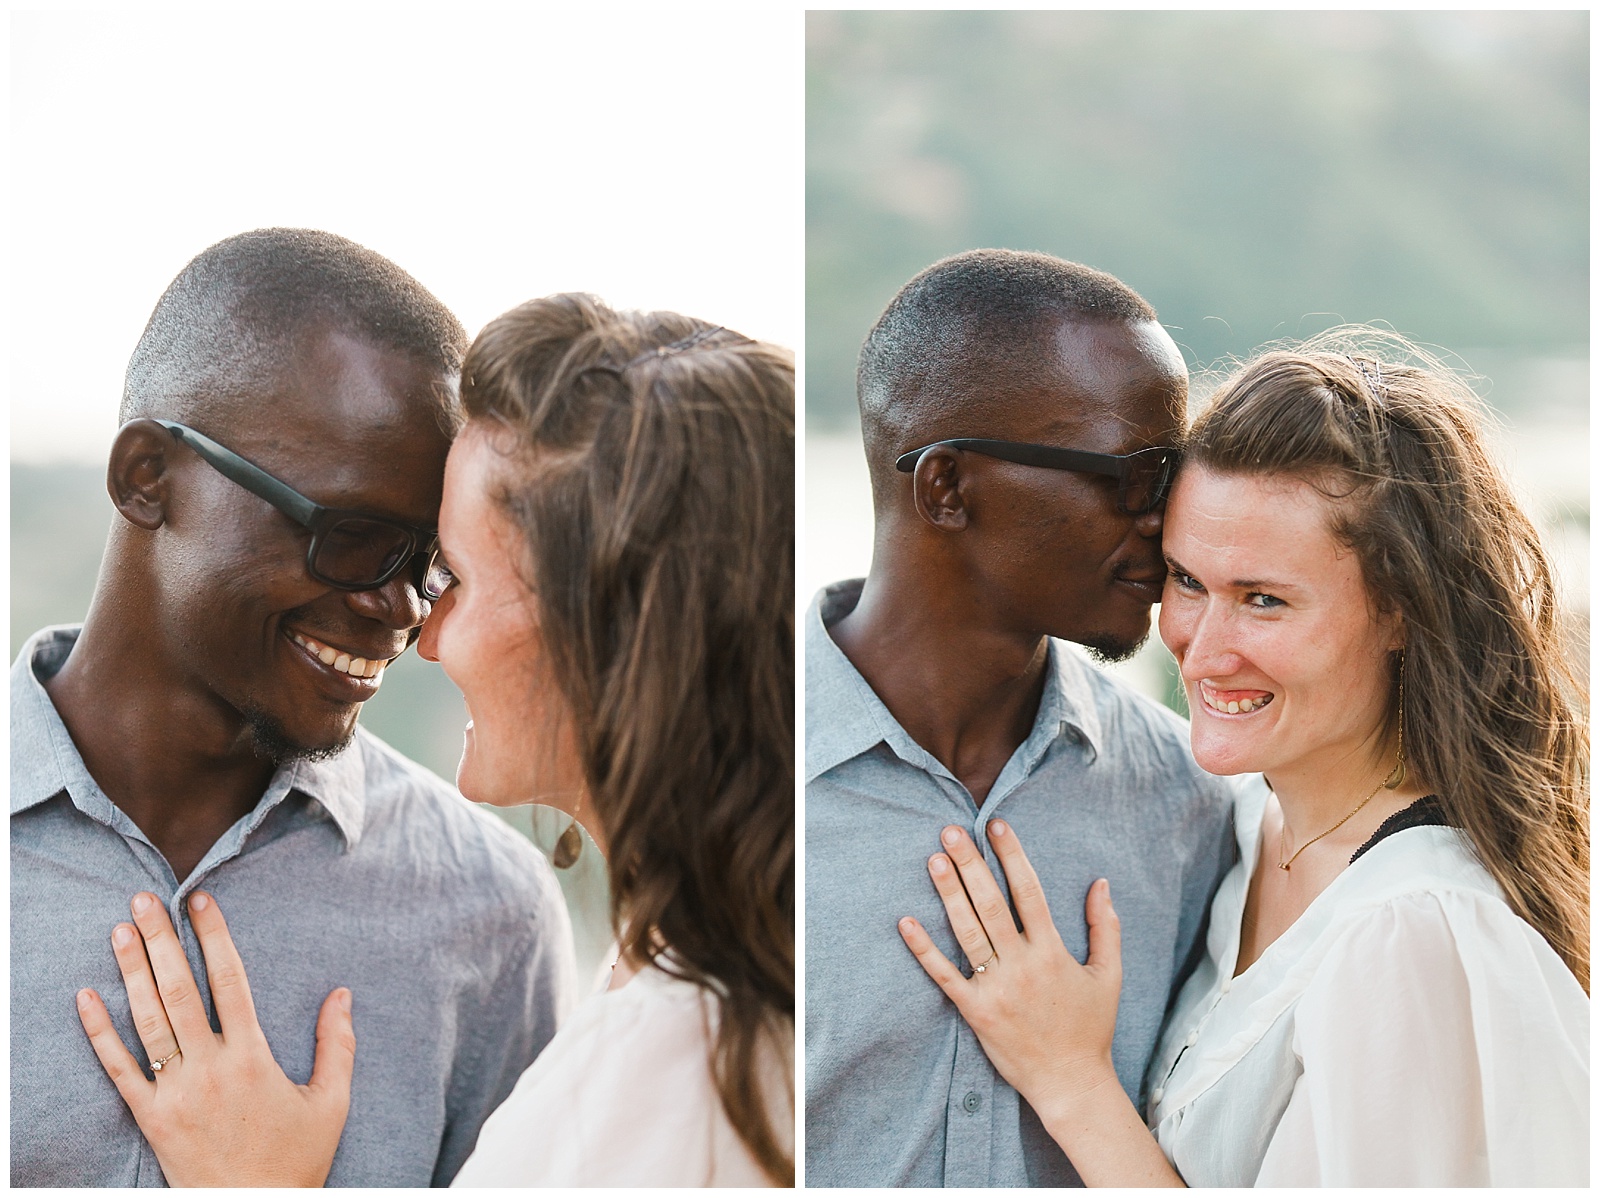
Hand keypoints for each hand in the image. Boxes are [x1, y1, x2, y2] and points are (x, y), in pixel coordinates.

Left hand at [76, 890, 354, 1186]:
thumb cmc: (296, 1161)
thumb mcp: (331, 1102)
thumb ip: (338, 1044)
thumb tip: (343, 994)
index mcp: (253, 1057)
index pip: (230, 981)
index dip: (215, 937)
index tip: (201, 900)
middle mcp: (210, 1069)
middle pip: (180, 991)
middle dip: (161, 940)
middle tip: (144, 899)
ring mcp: (175, 1093)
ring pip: (148, 1021)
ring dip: (130, 972)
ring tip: (120, 931)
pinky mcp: (151, 1118)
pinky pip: (118, 1070)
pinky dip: (99, 1033)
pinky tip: (87, 998)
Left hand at [898, 821, 1123, 1122]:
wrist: (1070, 1083)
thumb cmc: (1090, 1028)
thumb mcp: (1109, 975)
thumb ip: (1105, 927)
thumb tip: (1101, 883)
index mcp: (1053, 952)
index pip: (1030, 892)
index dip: (1012, 855)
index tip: (997, 825)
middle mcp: (1023, 965)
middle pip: (992, 904)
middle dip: (971, 864)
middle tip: (951, 830)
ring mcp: (996, 989)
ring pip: (967, 932)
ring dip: (949, 895)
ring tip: (934, 859)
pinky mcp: (975, 1012)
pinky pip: (945, 976)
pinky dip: (924, 950)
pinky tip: (906, 922)